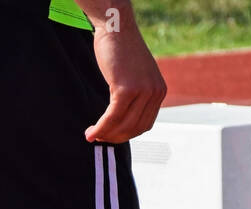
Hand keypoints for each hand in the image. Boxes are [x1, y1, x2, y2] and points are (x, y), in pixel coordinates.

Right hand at [85, 6, 166, 143]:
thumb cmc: (121, 48)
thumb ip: (137, 94)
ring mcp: (141, 91)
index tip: (112, 137)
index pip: (145, 124)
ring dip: (106, 135)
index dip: (127, 134)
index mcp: (159, 91)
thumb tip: (124, 118)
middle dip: (115, 138)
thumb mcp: (137, 74)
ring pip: (123, 125)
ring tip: (92, 136)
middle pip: (134, 128)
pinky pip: (112, 116)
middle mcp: (154, 92)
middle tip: (99, 139)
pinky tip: (91, 131)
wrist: (116, 27)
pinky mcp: (126, 89)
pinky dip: (101, 127)